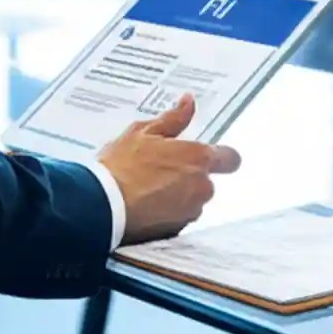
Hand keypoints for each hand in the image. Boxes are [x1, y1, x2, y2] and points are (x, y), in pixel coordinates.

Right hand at [98, 95, 241, 244]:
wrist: (102, 205)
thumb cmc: (121, 166)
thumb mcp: (142, 132)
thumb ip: (173, 118)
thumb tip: (189, 102)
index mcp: (197, 158)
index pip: (230, 158)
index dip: (221, 157)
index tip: (205, 156)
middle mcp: (202, 186)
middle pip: (206, 181)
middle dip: (188, 177)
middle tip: (158, 170)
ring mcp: (191, 211)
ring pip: (192, 201)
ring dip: (177, 196)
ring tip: (146, 190)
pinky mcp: (177, 231)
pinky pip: (178, 219)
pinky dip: (166, 213)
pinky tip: (144, 206)